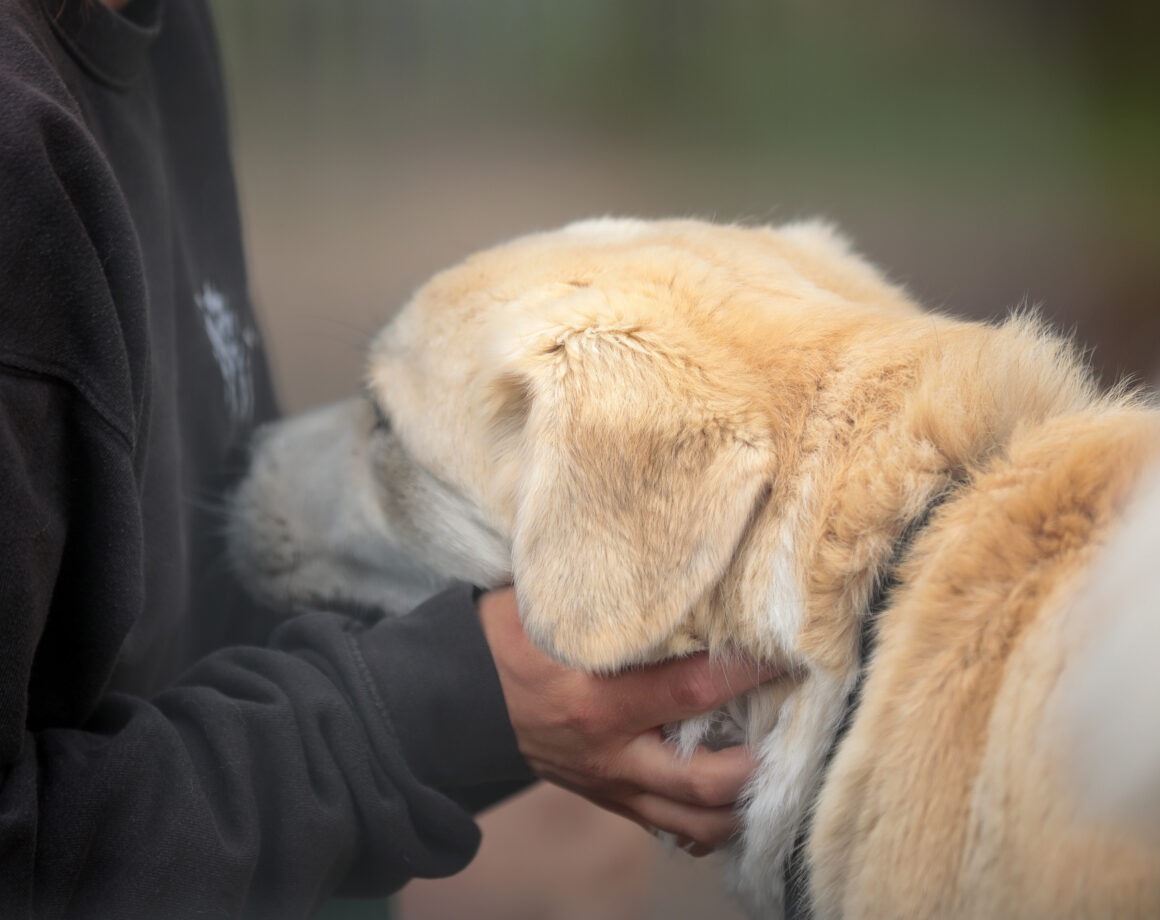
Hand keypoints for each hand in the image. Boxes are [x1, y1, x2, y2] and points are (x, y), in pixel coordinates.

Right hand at [478, 587, 778, 855]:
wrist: (452, 701)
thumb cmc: (503, 641)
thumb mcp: (554, 611)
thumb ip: (616, 603)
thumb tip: (674, 571)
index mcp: (598, 700)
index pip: (694, 687)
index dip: (748, 671)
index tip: (787, 653)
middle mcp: (610, 754)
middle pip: (706, 782)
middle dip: (759, 763)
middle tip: (794, 729)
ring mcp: (607, 785)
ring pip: (692, 822)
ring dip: (738, 805)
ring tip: (772, 771)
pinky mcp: (603, 799)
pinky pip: (665, 828)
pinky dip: (702, 820)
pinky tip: (726, 797)